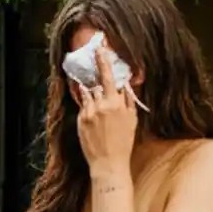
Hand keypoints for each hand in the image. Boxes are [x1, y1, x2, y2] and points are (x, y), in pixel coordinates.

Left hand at [76, 47, 136, 177]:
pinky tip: (93, 114)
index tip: (99, 49)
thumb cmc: (123, 142)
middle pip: (96, 83)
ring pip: (88, 93)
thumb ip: (128, 101)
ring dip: (91, 92)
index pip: (109, 77)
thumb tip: (126, 86)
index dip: (103, 62)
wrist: (108, 162)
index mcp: (116, 104)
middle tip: (96, 64)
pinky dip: (87, 104)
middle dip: (96, 74)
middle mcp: (101, 105)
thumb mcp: (131, 120)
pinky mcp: (80, 120)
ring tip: (97, 100)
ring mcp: (89, 112)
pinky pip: (82, 105)